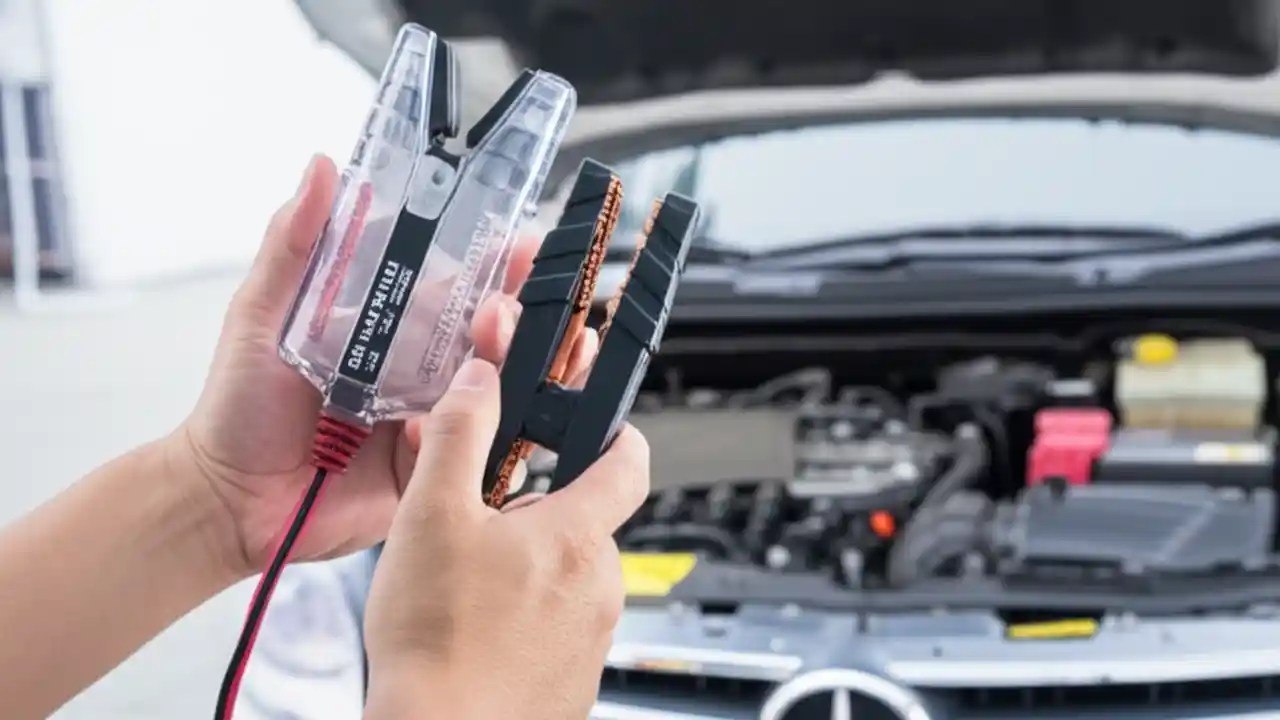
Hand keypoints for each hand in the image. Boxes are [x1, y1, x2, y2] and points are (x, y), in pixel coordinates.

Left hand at [171, 155, 596, 576]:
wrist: (228, 500)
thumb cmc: (237, 407)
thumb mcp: (260, 314)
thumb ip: (294, 244)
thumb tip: (322, 166)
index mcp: (391, 330)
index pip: (458, 288)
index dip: (496, 266)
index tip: (525, 246)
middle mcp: (419, 373)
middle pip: (488, 340)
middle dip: (514, 319)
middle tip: (506, 309)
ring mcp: (431, 425)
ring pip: (494, 394)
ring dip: (512, 371)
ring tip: (504, 353)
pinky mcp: (431, 476)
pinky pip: (472, 457)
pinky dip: (476, 436)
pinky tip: (466, 420)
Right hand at [362, 358, 648, 719]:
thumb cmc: (435, 638)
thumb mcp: (431, 513)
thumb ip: (459, 435)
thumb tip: (478, 381)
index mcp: (577, 535)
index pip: (629, 462)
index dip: (618, 433)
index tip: (600, 425)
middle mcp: (599, 585)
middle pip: (584, 522)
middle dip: (539, 515)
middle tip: (480, 527)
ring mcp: (591, 637)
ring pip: (568, 577)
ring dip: (529, 569)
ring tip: (469, 588)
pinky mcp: (574, 679)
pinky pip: (559, 627)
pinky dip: (526, 619)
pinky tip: (477, 630)